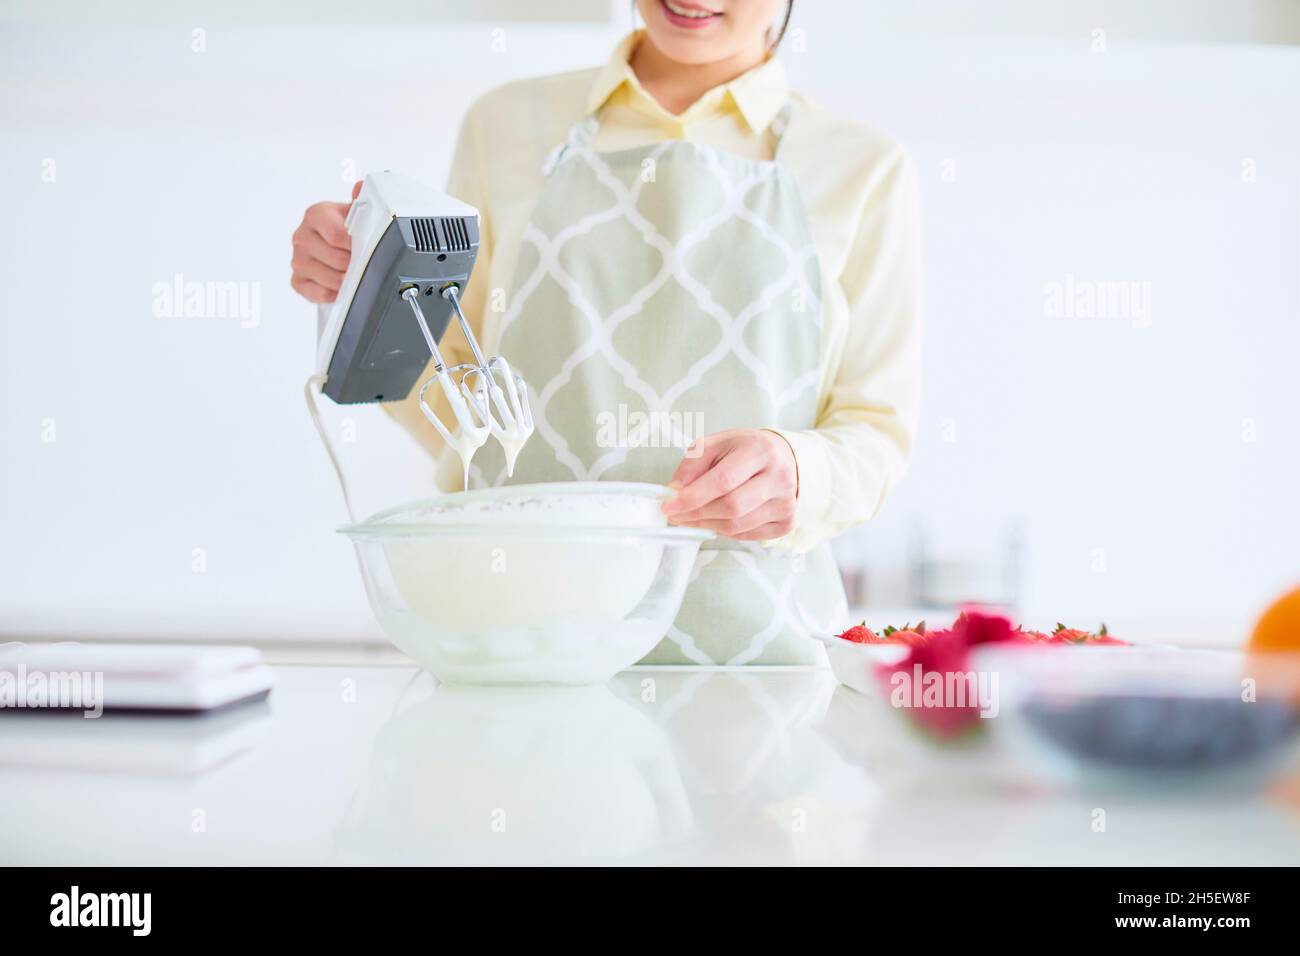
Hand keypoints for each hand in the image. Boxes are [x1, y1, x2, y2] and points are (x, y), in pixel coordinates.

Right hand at [289, 180, 361, 303]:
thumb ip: (360, 200)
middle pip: (336, 260)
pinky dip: (333, 294)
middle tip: (361, 263)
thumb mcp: (353, 212)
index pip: (337, 235)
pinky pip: (319, 294)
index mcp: (315, 215)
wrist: (332, 246)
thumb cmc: (343, 229)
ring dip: (346, 281)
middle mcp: (302, 236)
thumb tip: (361, 187)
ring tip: (352, 274)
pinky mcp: (297, 281)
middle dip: (353, 264)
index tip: (365, 246)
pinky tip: (339, 285)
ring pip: (329, 279)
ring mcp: (297, 259)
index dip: (355, 245)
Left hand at [662, 429, 797, 540]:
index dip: (693, 497)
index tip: (669, 505)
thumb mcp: (716, 444)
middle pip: (731, 507)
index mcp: (760, 451)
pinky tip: (719, 518)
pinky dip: (725, 531)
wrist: (784, 459)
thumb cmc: (747, 451)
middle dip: (696, 514)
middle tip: (676, 514)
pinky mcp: (786, 523)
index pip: (723, 480)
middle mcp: (778, 478)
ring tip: (694, 515)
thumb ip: (692, 465)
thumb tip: (675, 492)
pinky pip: (746, 536)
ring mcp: (786, 503)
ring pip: (737, 526)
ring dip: (707, 524)